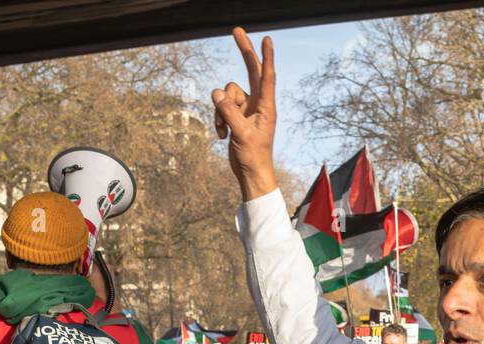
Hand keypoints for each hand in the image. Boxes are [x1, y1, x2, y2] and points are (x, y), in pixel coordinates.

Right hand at [212, 28, 277, 200]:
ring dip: (220, 111)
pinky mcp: (237, 115)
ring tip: (226, 131)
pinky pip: (221, 107)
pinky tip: (223, 135)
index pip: (266, 77)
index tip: (267, 39)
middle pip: (250, 71)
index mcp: (266, 107)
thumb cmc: (253, 156)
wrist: (251, 174)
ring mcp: (246, 108)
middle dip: (244, 51)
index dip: (266, 57)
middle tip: (237, 30)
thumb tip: (216, 93)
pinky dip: (218, 119)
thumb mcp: (241, 134)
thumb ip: (229, 112)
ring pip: (227, 94)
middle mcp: (258, 103)